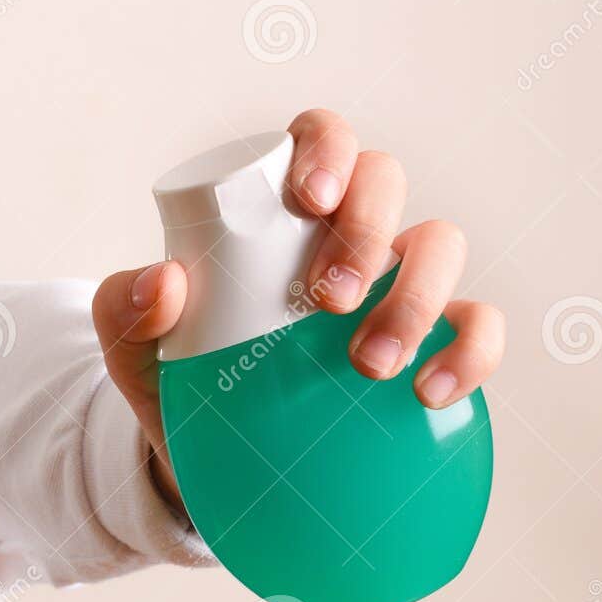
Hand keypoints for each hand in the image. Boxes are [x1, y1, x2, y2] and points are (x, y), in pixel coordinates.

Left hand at [92, 108, 505, 509]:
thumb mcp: (131, 347)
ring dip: (417, 295)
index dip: (327, 150)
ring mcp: (393, 283)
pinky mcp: (429, 344)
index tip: (307, 200)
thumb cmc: (176, 379)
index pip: (318, 140)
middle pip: (386, 182)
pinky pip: (476, 327)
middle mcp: (346, 231)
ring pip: (441, 246)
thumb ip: (125, 307)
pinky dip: (469, 350)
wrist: (205, 461)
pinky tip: (427, 391)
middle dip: (368, 229)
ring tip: (368, 365)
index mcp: (279, 208)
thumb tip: (166, 283)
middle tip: (327, 299)